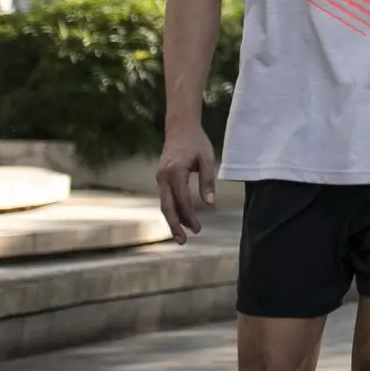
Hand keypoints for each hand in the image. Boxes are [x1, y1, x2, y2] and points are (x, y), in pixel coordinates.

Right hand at [155, 123, 218, 243]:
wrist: (180, 128)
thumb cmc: (196, 142)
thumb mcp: (207, 158)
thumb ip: (207, 180)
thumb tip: (210, 204)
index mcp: (175, 171)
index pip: (181, 199)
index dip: (189, 216)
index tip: (198, 229)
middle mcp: (163, 176)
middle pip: (167, 206)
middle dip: (174, 225)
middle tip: (183, 241)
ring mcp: (160, 178)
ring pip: (164, 204)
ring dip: (172, 220)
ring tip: (182, 236)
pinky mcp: (161, 179)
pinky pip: (165, 198)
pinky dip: (172, 210)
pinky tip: (181, 220)